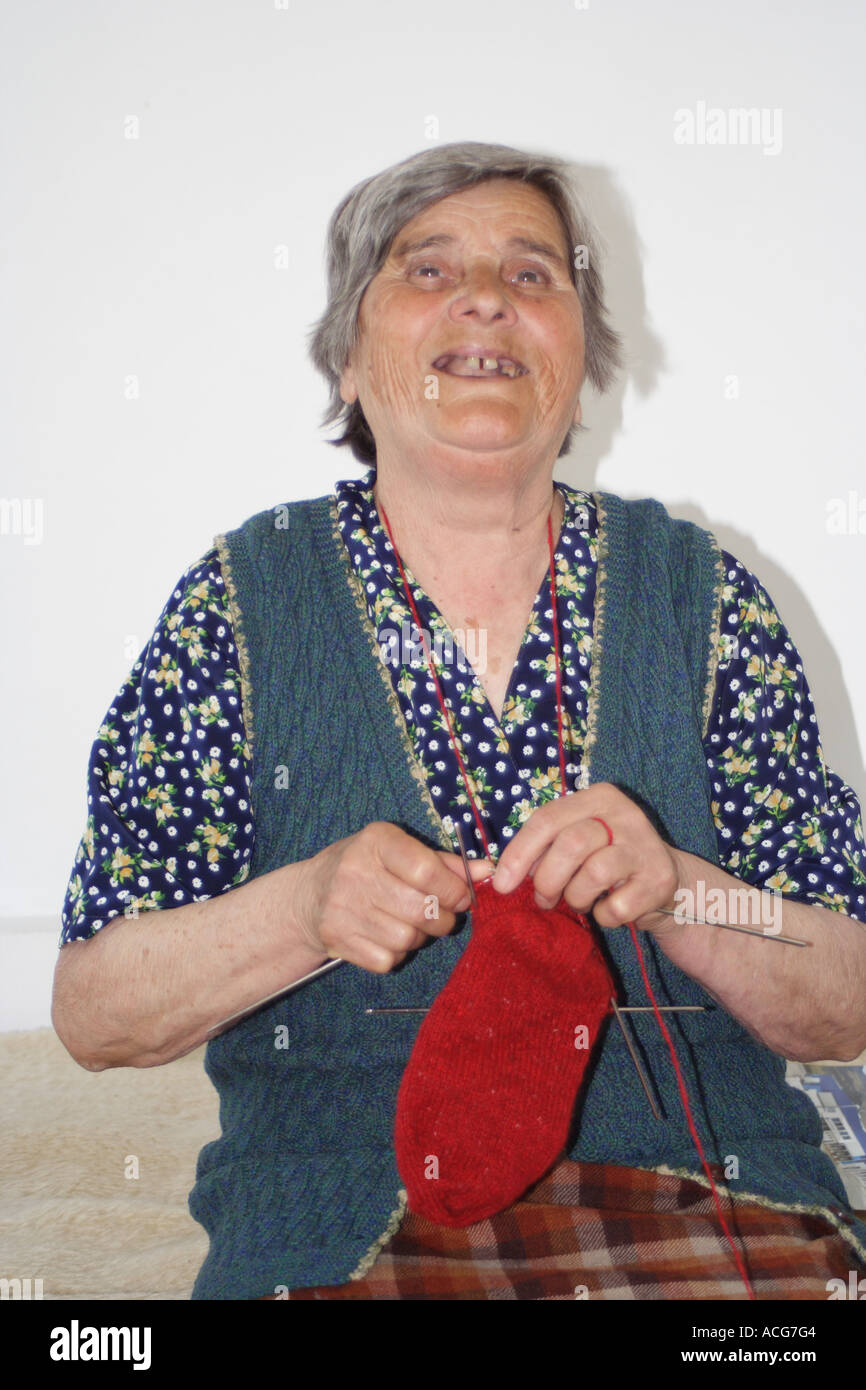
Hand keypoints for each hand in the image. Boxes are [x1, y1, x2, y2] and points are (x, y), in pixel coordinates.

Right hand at [294, 822, 491, 971]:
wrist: (309, 896)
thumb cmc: (367, 867)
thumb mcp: (400, 851)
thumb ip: (444, 862)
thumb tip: (487, 871)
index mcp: (377, 841)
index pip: (426, 871)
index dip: (453, 890)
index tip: (462, 897)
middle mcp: (356, 872)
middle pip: (422, 910)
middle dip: (444, 918)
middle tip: (442, 915)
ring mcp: (343, 908)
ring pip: (407, 939)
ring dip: (420, 937)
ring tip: (413, 924)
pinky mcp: (337, 939)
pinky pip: (387, 959)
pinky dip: (397, 954)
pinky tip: (389, 937)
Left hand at [492, 784, 681, 931]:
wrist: (666, 881)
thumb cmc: (607, 859)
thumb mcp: (576, 842)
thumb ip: (545, 848)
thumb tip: (507, 874)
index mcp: (597, 797)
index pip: (548, 819)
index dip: (519, 853)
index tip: (502, 885)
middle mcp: (624, 815)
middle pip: (570, 844)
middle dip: (547, 880)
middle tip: (544, 899)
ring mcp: (644, 846)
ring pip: (594, 873)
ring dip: (576, 898)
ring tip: (579, 902)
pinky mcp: (659, 880)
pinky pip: (617, 906)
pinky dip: (604, 916)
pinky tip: (608, 910)